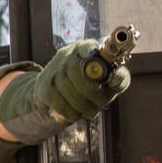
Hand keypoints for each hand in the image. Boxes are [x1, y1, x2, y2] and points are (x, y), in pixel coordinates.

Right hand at [0, 40, 130, 144]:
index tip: (103, 79)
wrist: (60, 96)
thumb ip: (118, 79)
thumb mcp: (109, 82)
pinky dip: (69, 111)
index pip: (89, 48)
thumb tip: (118, 76)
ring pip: (66, 87)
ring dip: (82, 105)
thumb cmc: (92, 87)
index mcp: (84, 49)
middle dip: (92, 92)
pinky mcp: (43, 86)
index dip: (97, 64)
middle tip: (101, 103)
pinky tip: (76, 114)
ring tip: (90, 112)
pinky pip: (57, 100)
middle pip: (77, 71)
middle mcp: (66, 54)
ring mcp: (53, 69)